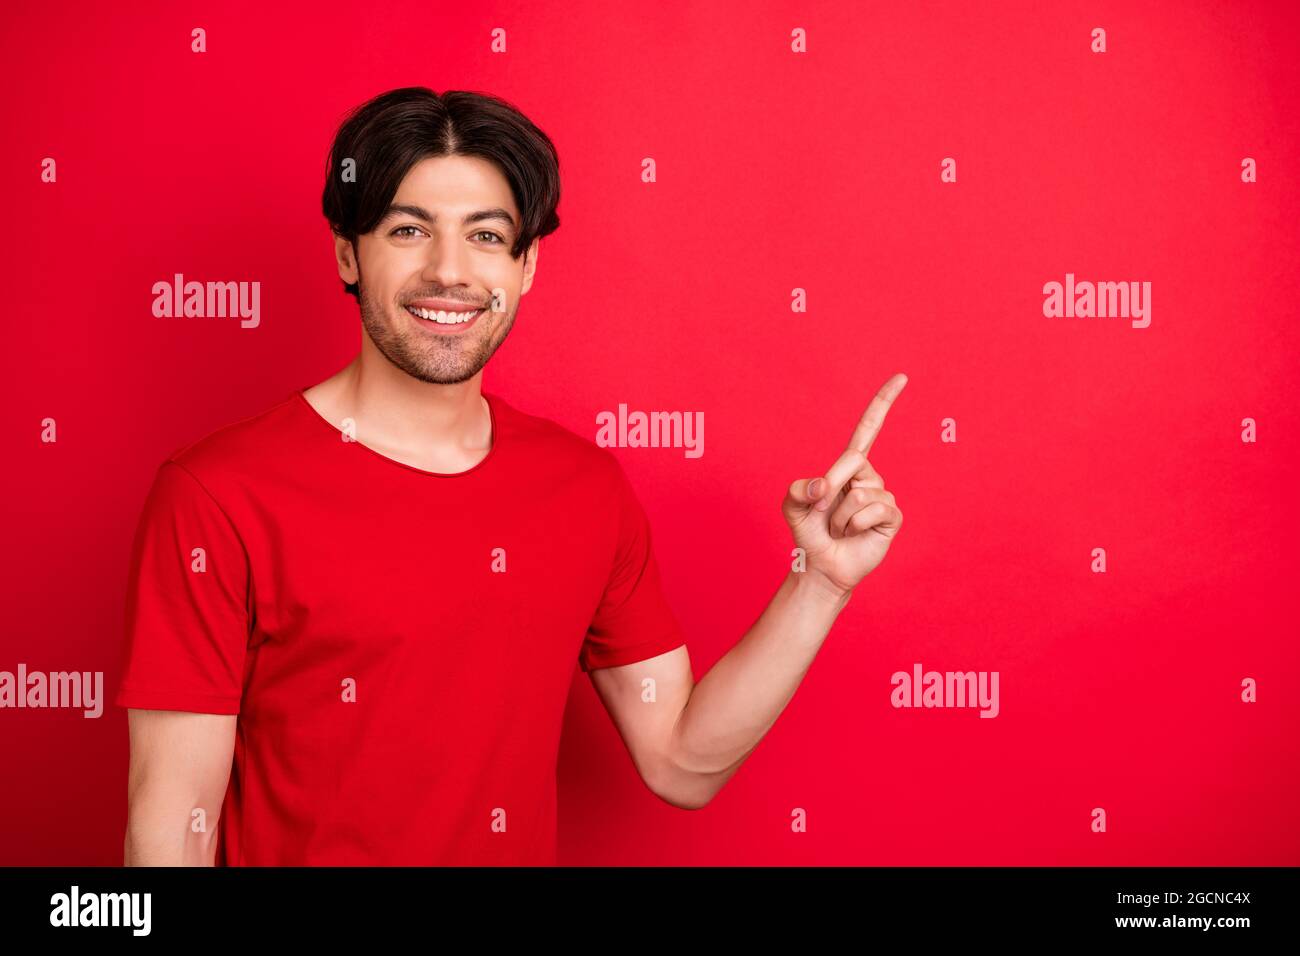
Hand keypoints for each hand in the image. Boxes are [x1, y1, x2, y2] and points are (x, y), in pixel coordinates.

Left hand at [781, 373, 907, 598]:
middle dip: (831, 487)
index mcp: (849, 467)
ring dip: (839, 515)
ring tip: (839, 528)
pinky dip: (854, 524)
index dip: (883, 403)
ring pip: (860, 492)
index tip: (901, 377)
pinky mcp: (892, 518)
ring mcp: (883, 497)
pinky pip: (872, 510)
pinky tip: (854, 534)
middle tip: (823, 513)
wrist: (821, 566)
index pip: (868, 429)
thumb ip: (798, 489)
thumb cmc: (809, 532)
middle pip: (855, 460)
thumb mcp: (792, 505)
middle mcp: (870, 477)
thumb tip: (825, 485)